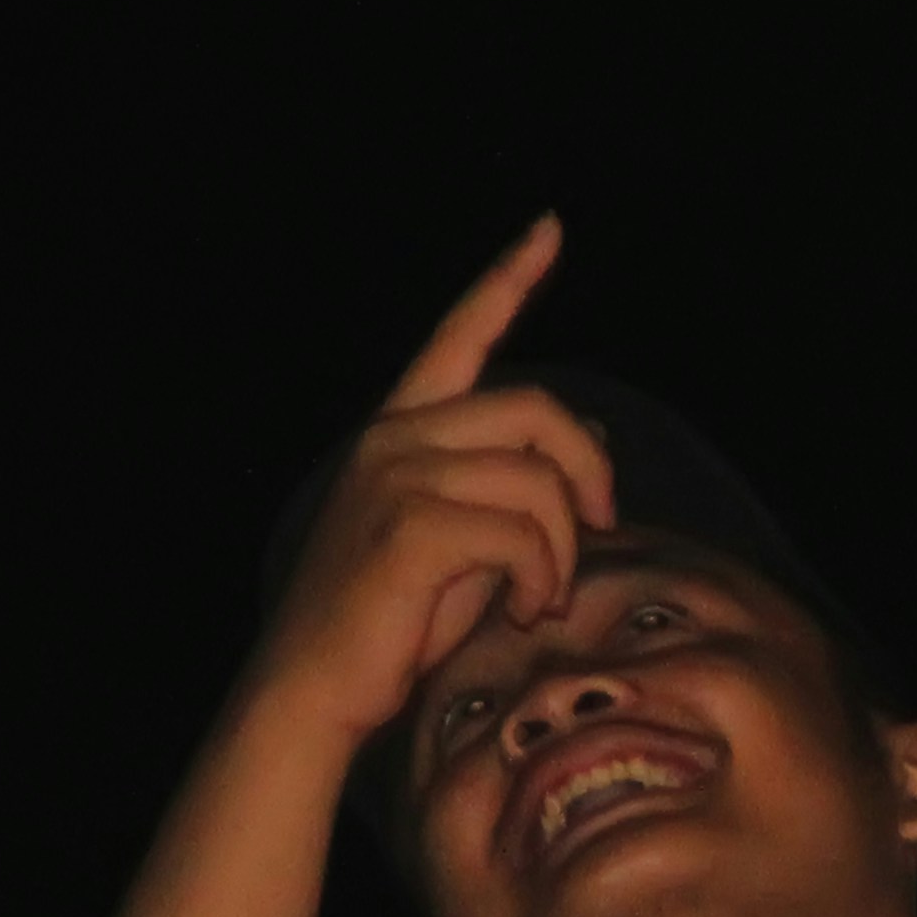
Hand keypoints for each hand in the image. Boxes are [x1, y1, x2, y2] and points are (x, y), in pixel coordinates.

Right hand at [243, 214, 622, 750]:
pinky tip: (522, 610)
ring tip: (539, 595)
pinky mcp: (410, 527)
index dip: (508, 278)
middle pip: (537, 408)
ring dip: (562, 547)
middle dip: (588, 472)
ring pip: (537, 479)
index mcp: (402, 429)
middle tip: (598, 530)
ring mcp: (397, 477)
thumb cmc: (396, 622)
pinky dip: (541, 576)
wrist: (318, 688)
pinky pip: (522, 532)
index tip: (549, 228)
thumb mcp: (469, 540)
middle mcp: (394, 436)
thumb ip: (518, 486)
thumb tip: (597, 445)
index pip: (460, 335)